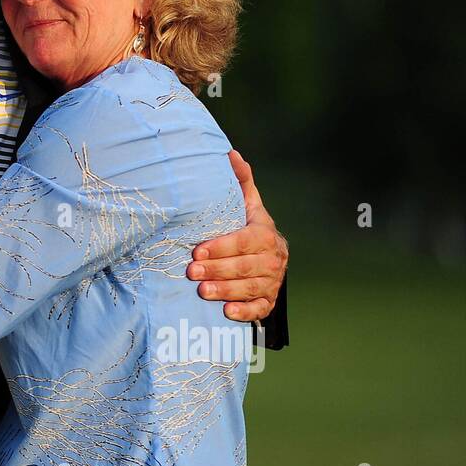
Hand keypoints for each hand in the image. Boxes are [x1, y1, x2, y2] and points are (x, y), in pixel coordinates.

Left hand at [186, 150, 287, 322]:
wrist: (268, 258)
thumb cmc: (248, 227)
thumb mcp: (247, 205)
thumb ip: (240, 182)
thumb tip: (229, 153)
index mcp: (265, 233)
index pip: (246, 241)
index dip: (223, 247)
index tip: (198, 250)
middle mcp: (273, 259)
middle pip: (246, 266)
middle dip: (218, 269)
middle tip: (191, 272)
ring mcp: (272, 282)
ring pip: (251, 288)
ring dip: (226, 290)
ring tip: (202, 291)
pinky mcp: (268, 302)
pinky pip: (260, 309)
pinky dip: (245, 312)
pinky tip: (227, 312)